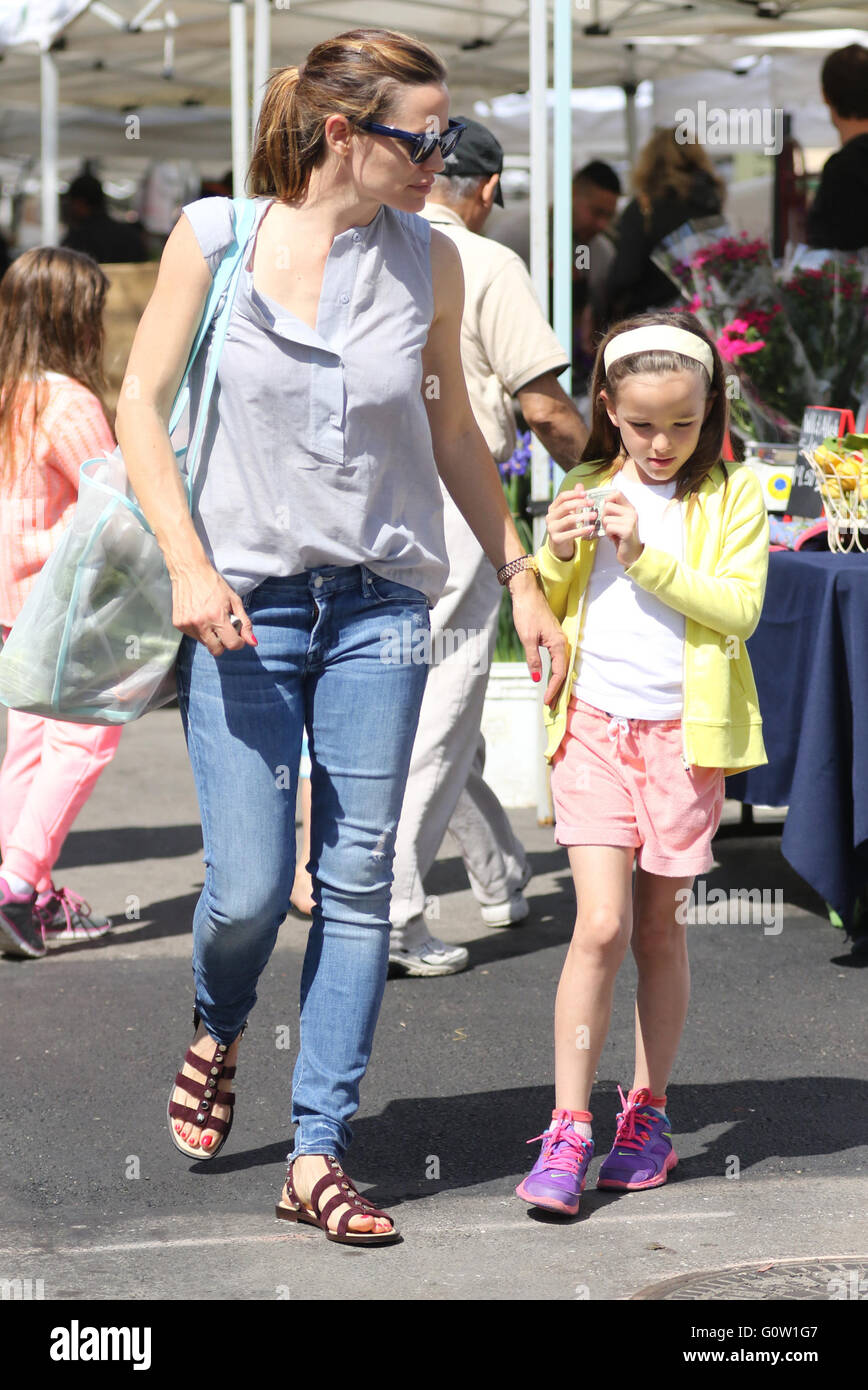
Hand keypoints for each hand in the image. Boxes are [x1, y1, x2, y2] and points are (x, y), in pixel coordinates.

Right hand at [170, 563, 256, 655]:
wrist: (189, 571)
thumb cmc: (214, 584)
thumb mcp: (234, 600)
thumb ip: (245, 623)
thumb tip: (253, 642)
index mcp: (216, 616)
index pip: (231, 644)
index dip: (238, 642)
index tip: (238, 636)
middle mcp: (200, 623)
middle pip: (216, 650)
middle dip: (223, 643)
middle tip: (224, 629)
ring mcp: (187, 624)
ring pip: (205, 643)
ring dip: (211, 636)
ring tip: (210, 618)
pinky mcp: (178, 624)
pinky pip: (194, 636)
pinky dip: (199, 630)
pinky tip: (200, 615)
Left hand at [507, 569, 568, 706]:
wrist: (527, 593)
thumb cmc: (526, 613)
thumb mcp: (527, 639)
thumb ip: (533, 659)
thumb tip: (537, 678)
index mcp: (558, 644)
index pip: (559, 673)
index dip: (554, 689)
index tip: (547, 701)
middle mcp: (562, 643)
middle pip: (563, 672)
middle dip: (557, 690)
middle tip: (550, 706)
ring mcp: (559, 640)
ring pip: (561, 666)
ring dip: (557, 682)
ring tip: (551, 696)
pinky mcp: (553, 638)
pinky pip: (558, 659)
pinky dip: (555, 672)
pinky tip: (550, 678)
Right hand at [545, 485, 597, 560]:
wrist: (559, 546)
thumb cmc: (566, 527)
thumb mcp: (569, 513)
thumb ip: (574, 499)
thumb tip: (579, 485)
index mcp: (552, 509)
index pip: (562, 497)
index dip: (574, 494)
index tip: (586, 494)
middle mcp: (550, 517)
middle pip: (565, 506)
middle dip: (580, 503)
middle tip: (592, 503)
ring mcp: (552, 528)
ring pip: (569, 519)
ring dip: (583, 516)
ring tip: (594, 515)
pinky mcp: (557, 539)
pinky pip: (571, 533)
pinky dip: (582, 530)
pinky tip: (591, 528)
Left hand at [599, 491, 643, 567]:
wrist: (631, 554)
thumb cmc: (621, 537)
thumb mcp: (618, 520)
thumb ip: (613, 510)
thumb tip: (601, 501)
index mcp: (630, 508)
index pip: (617, 493)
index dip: (607, 499)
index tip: (607, 510)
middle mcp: (632, 512)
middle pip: (607, 505)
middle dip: (604, 517)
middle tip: (609, 526)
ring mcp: (630, 521)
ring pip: (606, 518)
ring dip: (606, 527)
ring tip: (613, 533)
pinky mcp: (627, 530)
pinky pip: (609, 527)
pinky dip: (608, 534)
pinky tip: (614, 537)